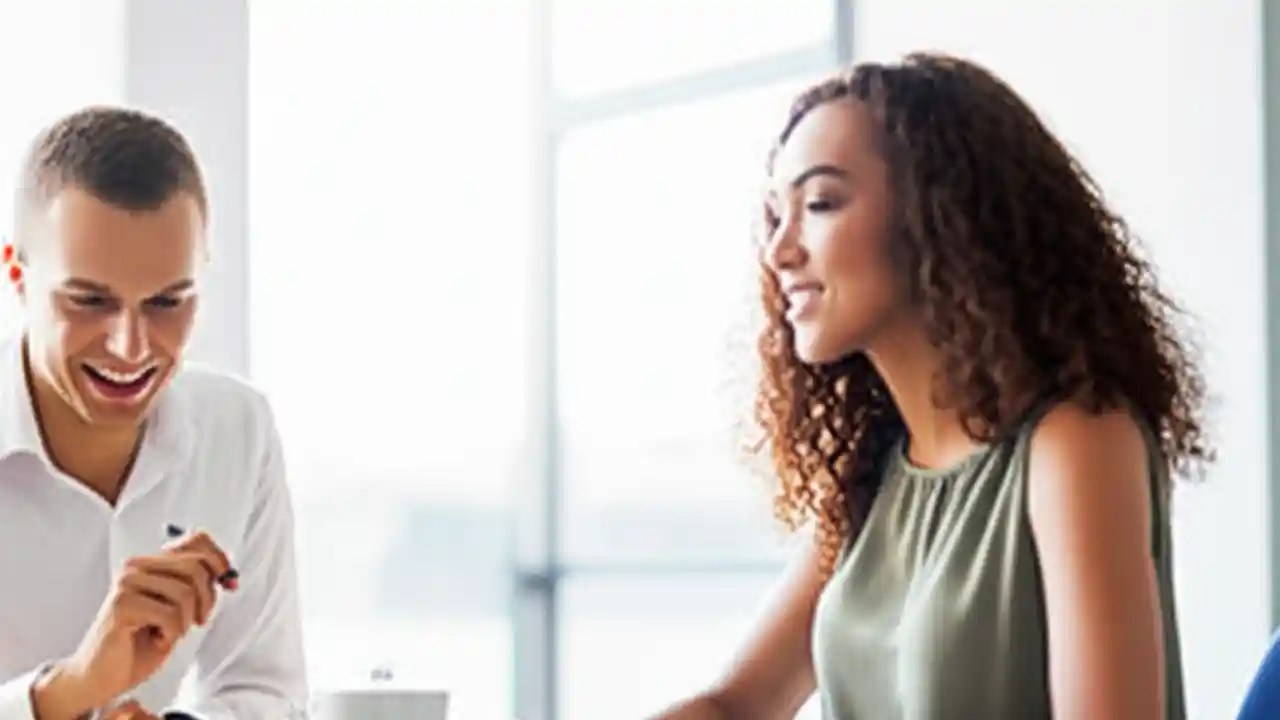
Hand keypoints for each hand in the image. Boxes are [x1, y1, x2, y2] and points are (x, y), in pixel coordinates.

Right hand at [32, 530, 235, 719]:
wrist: (101, 676)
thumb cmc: (138, 644)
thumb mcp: (177, 610)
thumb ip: (195, 586)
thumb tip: (228, 574)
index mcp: (150, 563)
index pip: (197, 540)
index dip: (219, 560)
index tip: (228, 584)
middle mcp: (135, 566)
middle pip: (196, 566)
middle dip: (207, 599)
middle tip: (198, 621)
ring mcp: (126, 584)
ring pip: (186, 592)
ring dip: (186, 621)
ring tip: (168, 632)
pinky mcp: (122, 605)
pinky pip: (170, 615)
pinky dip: (172, 633)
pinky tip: (156, 639)